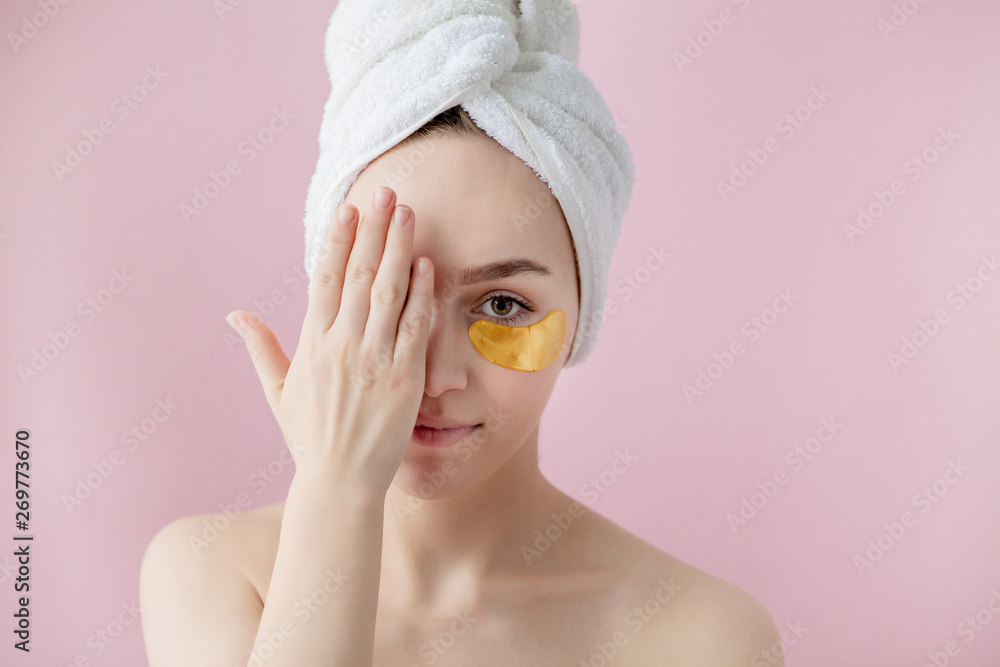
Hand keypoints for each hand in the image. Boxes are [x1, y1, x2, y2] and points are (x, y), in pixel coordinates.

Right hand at [227, 186, 433, 492]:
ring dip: (398, 249)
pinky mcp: (404, 378)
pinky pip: (413, 328)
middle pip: (358, 275)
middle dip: (372, 229)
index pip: (324, 279)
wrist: (339, 482)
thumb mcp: (278, 391)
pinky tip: (426, 264)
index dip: (338, 240)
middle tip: (385, 192)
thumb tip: (235, 314)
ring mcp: (374, 360)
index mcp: (312, 344)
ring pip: (387, 292)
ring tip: (407, 213)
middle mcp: (342, 345)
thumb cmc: (309, 437)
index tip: (348, 209)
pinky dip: (420, 294)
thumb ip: (261, 347)